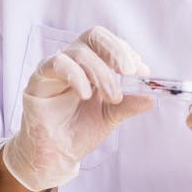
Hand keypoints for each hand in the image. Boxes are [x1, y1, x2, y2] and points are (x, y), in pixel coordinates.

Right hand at [2, 26, 152, 191]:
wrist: (55, 155)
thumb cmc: (80, 130)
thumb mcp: (111, 116)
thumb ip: (130, 103)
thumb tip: (152, 96)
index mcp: (94, 62)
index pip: (111, 43)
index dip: (128, 53)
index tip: (142, 72)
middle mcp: (75, 59)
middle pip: (95, 35)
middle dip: (116, 50)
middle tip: (130, 71)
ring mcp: (56, 67)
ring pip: (80, 52)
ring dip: (102, 73)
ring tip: (113, 98)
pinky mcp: (40, 78)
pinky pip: (57, 63)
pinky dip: (77, 76)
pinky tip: (87, 94)